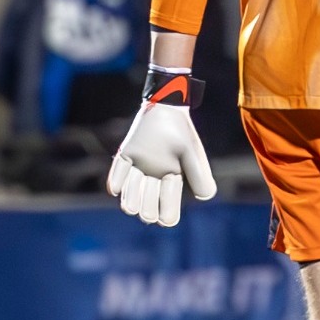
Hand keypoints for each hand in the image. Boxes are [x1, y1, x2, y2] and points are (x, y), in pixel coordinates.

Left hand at [107, 98, 215, 226]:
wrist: (167, 107)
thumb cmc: (181, 132)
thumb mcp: (192, 154)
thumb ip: (199, 175)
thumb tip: (203, 197)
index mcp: (171, 183)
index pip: (168, 209)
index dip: (167, 212)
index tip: (167, 211)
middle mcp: (153, 180)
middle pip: (147, 208)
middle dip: (147, 208)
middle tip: (149, 200)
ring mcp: (138, 169)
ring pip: (130, 195)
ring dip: (131, 198)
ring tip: (132, 201)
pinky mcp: (126, 155)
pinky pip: (119, 171)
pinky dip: (117, 180)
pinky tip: (116, 189)